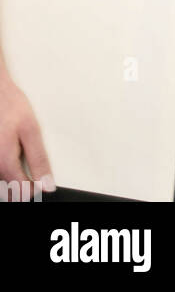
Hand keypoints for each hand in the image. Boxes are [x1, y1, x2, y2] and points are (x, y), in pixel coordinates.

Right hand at [0, 69, 53, 199]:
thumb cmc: (9, 105)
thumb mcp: (31, 130)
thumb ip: (39, 159)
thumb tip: (47, 183)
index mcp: (5, 162)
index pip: (22, 192)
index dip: (35, 187)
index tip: (42, 180)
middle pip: (10, 188)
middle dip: (22, 179)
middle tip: (28, 157)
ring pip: (2, 179)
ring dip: (12, 171)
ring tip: (17, 149)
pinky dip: (5, 164)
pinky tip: (8, 149)